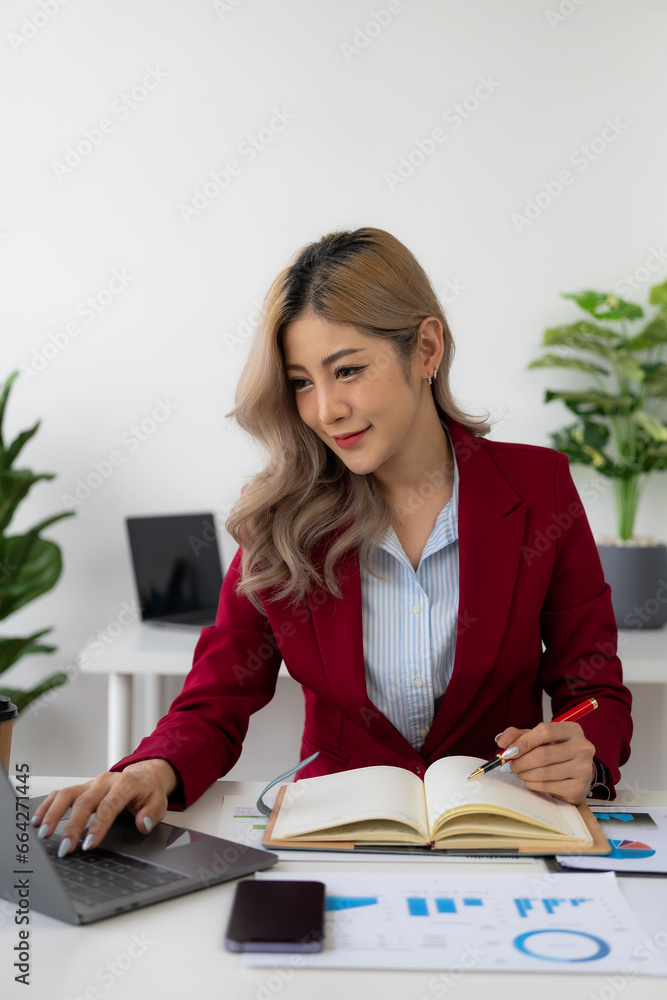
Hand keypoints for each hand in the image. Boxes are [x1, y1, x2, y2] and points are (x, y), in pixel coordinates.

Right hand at [30, 759, 177, 855]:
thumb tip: (142, 824)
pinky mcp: (81, 787)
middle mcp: (105, 782)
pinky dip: (48, 805)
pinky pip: (60, 793)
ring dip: (54, 814)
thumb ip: (151, 814)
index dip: (98, 825)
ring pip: (68, 794)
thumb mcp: (159, 803)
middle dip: (73, 826)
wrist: (143, 776)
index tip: (90, 844)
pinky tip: (38, 820)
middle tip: (66, 848)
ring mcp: (91, 784)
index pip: (109, 806)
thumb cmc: (148, 792)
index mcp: (125, 784)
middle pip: (84, 802)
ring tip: (44, 833)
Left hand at [495, 722, 595, 804]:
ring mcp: (583, 769)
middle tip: (508, 766)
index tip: (508, 751)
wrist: (578, 771)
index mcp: (572, 730)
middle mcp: (582, 748)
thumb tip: (501, 741)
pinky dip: (532, 785)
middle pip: (543, 754)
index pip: (545, 731)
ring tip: (518, 773)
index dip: (523, 742)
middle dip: (520, 762)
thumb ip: (518, 735)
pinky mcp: (579, 788)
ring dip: (524, 774)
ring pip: (544, 772)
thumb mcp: (539, 737)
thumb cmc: (555, 750)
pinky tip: (528, 781)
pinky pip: (548, 786)